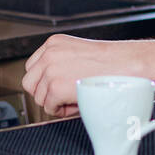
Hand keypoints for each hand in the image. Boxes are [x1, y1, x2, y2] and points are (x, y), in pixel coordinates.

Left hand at [22, 34, 147, 117]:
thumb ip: (60, 63)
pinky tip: (76, 103)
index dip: (44, 81)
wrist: (125, 66)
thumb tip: (49, 84)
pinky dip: (61, 110)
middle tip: (62, 97)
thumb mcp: (78, 53)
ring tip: (73, 99)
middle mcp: (49, 54)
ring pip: (38, 97)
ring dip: (54, 103)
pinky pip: (49, 107)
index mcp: (53, 43)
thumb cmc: (109, 63)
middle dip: (45, 93)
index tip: (56, 87)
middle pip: (30, 83)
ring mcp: (50, 70)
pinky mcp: (55, 87)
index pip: (32, 67)